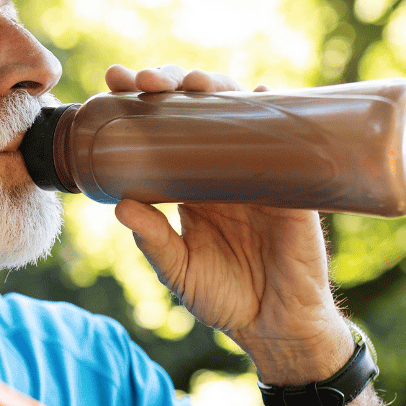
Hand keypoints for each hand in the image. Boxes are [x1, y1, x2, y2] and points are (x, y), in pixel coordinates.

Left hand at [104, 64, 351, 384]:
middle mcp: (223, 169)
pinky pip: (287, 139)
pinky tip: (260, 91)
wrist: (275, 325)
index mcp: (191, 185)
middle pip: (197, 110)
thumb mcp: (178, 268)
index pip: (162, 132)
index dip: (140, 104)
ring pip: (238, 113)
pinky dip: (274, 110)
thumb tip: (121, 205)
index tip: (113, 83)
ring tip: (190, 82)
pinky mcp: (292, 183)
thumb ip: (154, 239)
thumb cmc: (225, 297)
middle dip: (170, 84)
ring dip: (215, 88)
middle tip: (142, 80)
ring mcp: (259, 171)